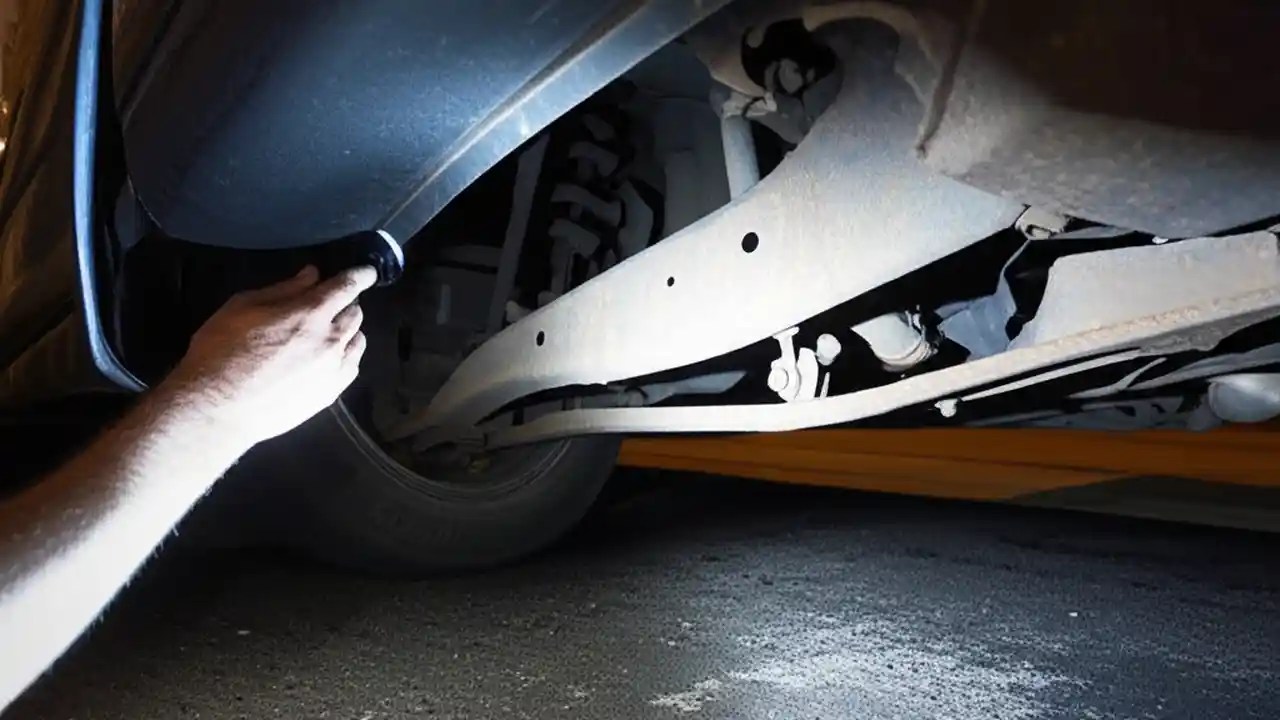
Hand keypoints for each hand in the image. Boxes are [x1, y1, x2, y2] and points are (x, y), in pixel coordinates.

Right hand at [164, 265, 376, 448]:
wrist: (217, 408)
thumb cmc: (221, 351)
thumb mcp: (243, 306)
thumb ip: (284, 289)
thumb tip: (312, 275)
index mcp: (310, 313)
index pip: (348, 286)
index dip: (360, 275)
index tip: (366, 272)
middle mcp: (331, 340)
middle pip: (355, 313)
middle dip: (346, 303)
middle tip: (327, 305)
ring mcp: (334, 369)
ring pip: (357, 340)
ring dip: (347, 330)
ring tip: (326, 332)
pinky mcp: (331, 394)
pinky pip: (351, 367)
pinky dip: (345, 355)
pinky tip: (328, 357)